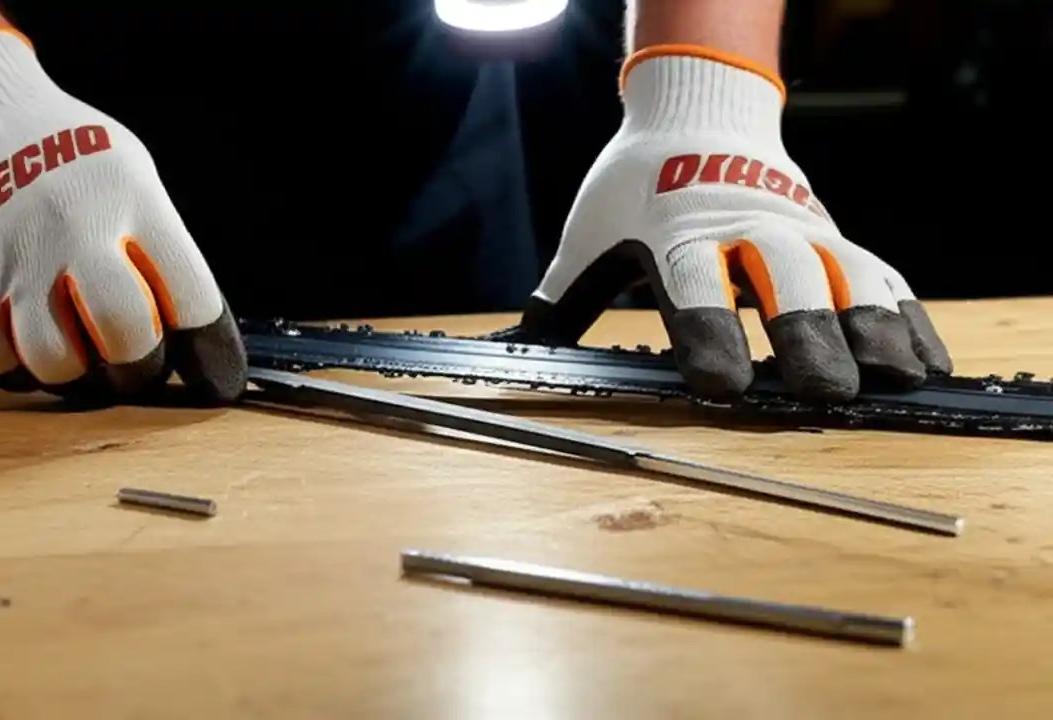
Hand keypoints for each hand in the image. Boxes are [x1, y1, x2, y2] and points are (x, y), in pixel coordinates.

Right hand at [0, 28, 245, 402]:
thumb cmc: (66, 155)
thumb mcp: (132, 177)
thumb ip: (159, 250)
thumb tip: (190, 336)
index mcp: (135, 202)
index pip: (193, 301)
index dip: (213, 356)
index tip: (216, 382)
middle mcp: (77, 228)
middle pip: (128, 337)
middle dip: (140, 370)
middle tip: (133, 364)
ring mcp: (15, 255)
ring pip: (56, 362)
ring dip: (73, 371)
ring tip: (74, 348)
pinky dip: (11, 364)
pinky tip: (20, 338)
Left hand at [505, 47, 950, 402]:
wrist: (695, 114)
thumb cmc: (632, 187)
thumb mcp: (589, 234)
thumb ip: (562, 298)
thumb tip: (514, 353)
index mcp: (677, 232)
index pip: (695, 286)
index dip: (709, 335)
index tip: (723, 386)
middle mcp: (747, 227)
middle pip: (785, 279)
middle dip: (806, 336)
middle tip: (824, 394)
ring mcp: (800, 226)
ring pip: (848, 274)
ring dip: (873, 327)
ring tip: (895, 381)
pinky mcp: (835, 230)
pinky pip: (881, 272)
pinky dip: (908, 317)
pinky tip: (926, 365)